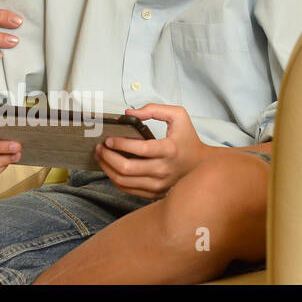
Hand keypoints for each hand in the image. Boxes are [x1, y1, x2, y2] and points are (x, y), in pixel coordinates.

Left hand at [94, 103, 211, 198]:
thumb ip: (154, 109)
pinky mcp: (155, 193)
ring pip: (124, 181)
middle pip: (127, 168)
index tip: (108, 139)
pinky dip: (115, 179)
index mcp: (169, 150)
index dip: (120, 144)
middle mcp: (164, 170)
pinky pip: (128, 189)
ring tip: (101, 156)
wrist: (202, 164)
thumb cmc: (188, 140)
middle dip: (107, 156)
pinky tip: (110, 168)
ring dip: (107, 168)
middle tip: (99, 147)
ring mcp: (159, 184)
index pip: (140, 150)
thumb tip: (130, 113)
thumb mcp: (178, 116)